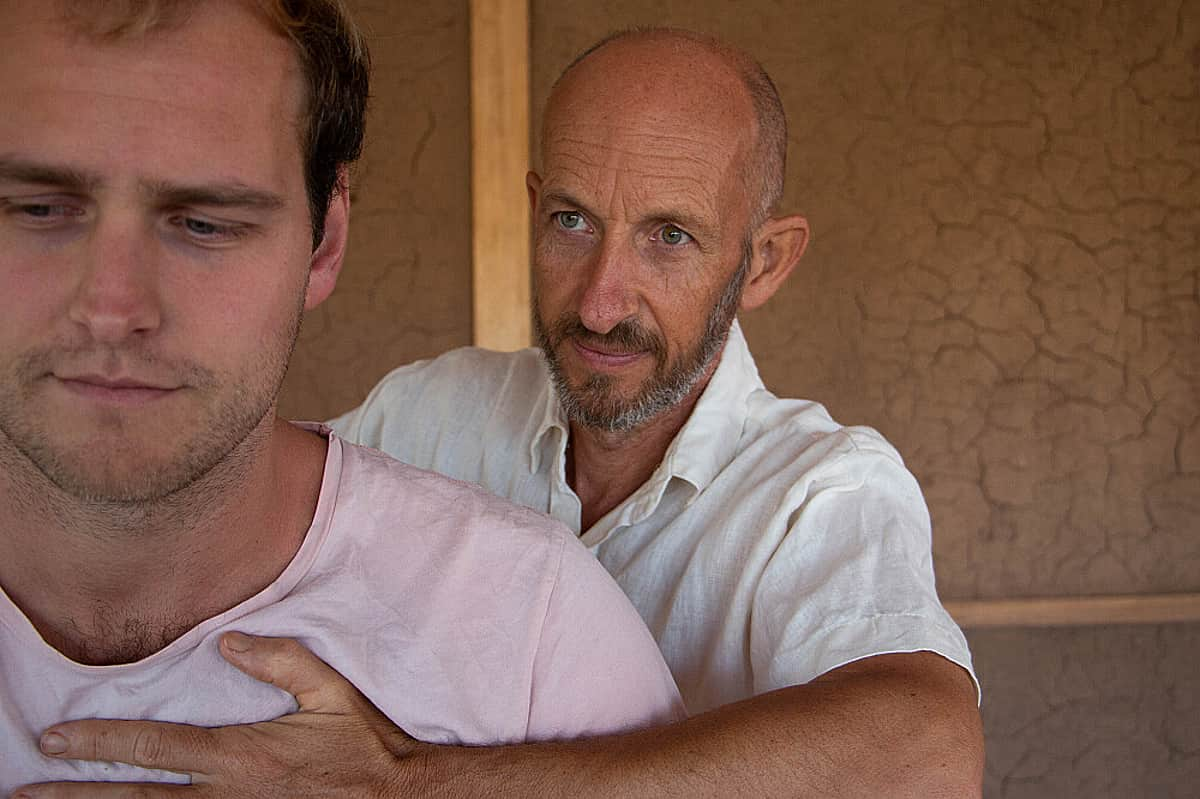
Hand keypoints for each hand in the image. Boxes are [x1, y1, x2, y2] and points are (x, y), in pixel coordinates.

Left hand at [13, 633, 430, 797]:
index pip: (155, 747)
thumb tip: (228, 641)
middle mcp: (226, 794)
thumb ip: (281, 661)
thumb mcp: (330, 692)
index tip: (55, 738)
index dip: (100, 742)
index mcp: (242, 754)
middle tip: (23, 795)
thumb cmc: (363, 746)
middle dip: (73, 795)